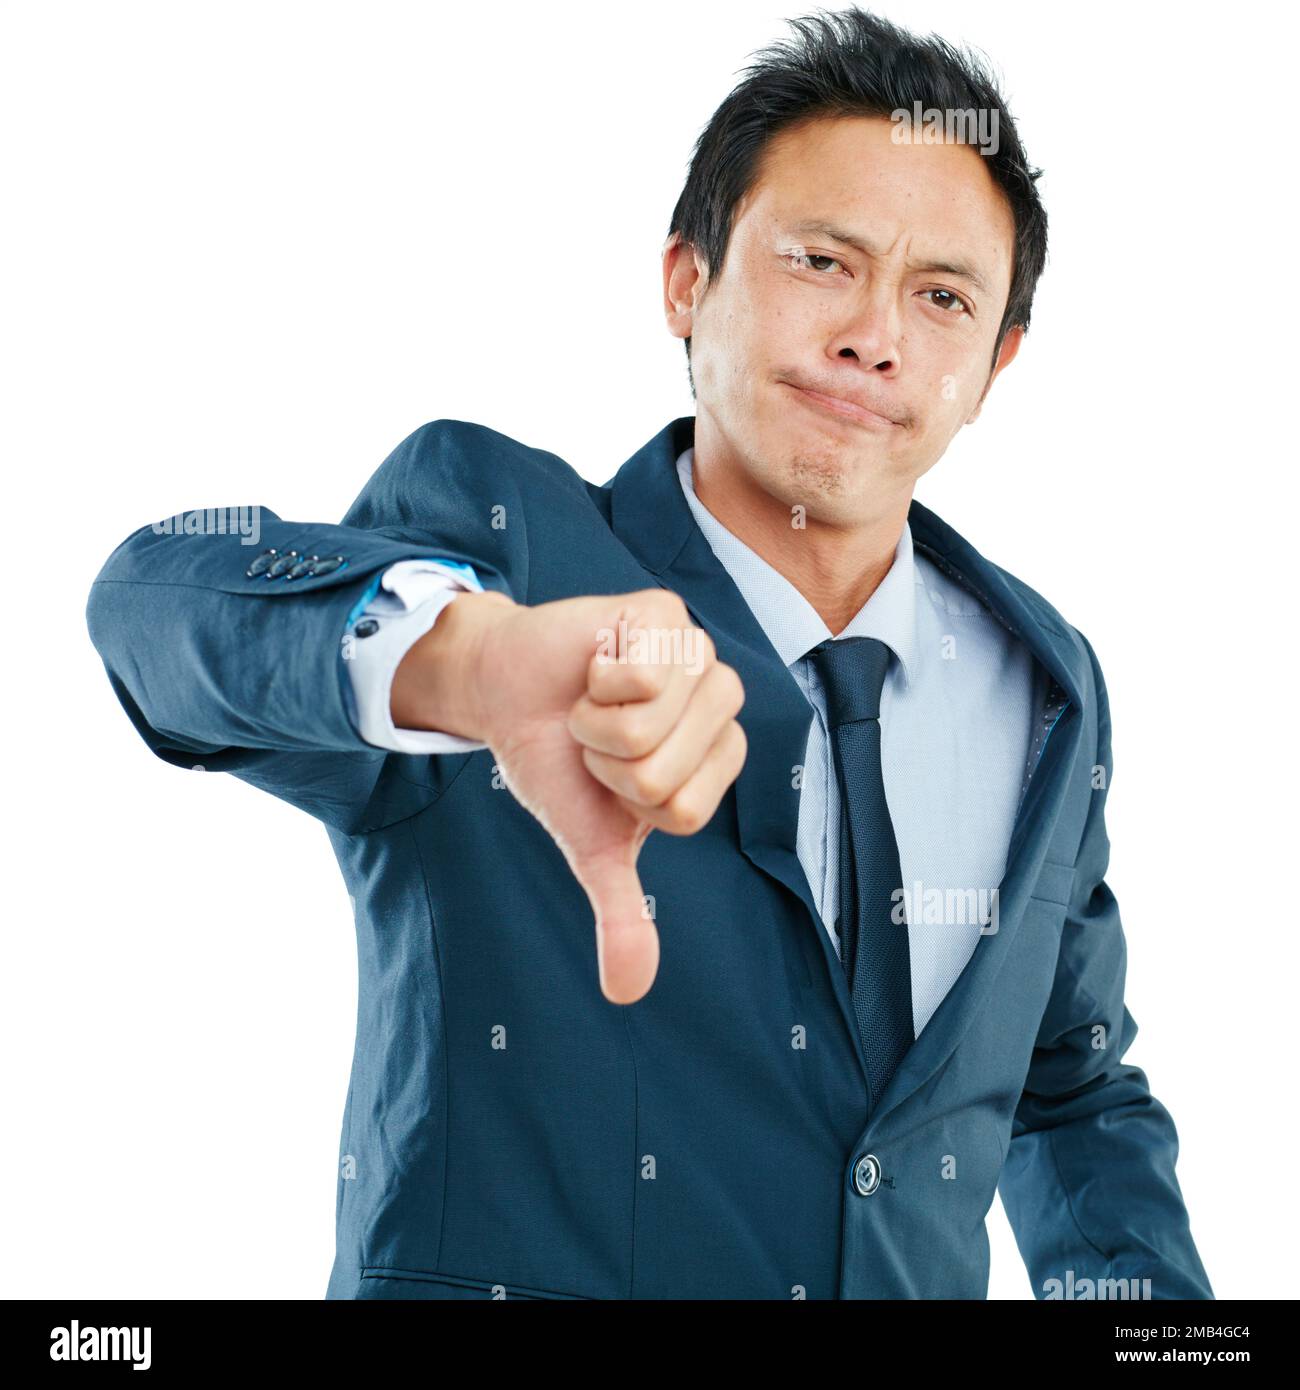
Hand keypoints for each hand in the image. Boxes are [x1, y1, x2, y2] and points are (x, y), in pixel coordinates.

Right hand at [405, 587, 746, 1002]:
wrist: (505, 692)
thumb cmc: (556, 759)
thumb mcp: (590, 842)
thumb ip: (620, 910)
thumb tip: (629, 992)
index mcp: (717, 758)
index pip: (685, 811)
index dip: (629, 803)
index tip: (611, 777)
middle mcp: (719, 704)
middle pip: (664, 772)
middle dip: (607, 763)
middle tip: (596, 736)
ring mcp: (697, 654)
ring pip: (649, 725)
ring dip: (597, 723)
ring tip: (592, 702)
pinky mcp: (664, 614)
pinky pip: (637, 672)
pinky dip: (594, 680)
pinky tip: (593, 665)